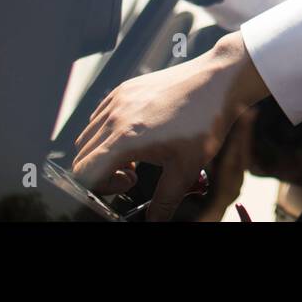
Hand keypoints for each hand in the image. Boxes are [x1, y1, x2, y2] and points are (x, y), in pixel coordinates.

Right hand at [72, 32, 269, 220]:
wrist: (218, 81)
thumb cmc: (205, 120)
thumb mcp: (186, 168)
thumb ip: (166, 200)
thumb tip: (155, 220)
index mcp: (126, 138)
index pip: (85, 173)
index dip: (101, 187)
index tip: (128, 184)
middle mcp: (115, 117)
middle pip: (82, 156)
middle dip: (102, 173)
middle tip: (133, 174)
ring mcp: (118, 100)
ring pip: (88, 135)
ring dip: (102, 152)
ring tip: (136, 154)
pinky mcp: (124, 89)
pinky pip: (99, 116)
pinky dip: (107, 132)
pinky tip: (136, 134)